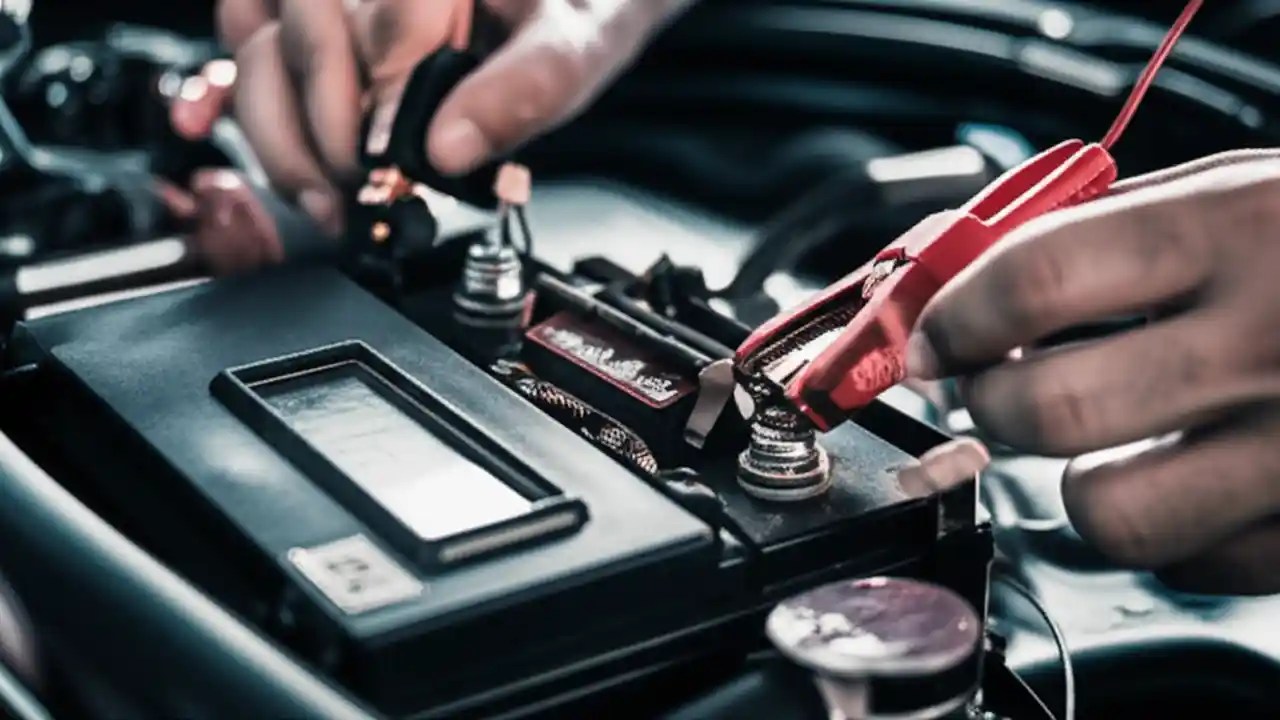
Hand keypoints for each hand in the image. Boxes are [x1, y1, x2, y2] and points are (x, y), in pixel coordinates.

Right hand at [211, 0, 690, 232]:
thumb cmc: (583, 3)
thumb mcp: (583, 39)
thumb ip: (528, 86)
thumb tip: (447, 150)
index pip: (392, 13)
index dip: (389, 93)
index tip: (398, 159)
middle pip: (300, 29)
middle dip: (326, 124)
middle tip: (364, 187)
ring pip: (260, 47)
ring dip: (281, 133)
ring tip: (326, 197)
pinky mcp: (311, 20)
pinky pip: (247, 46)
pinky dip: (234, 96)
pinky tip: (233, 131)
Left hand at [905, 150, 1279, 593]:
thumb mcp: (1243, 192)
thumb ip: (1106, 233)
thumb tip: (964, 282)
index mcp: (1242, 232)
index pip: (1038, 284)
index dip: (953, 318)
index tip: (927, 337)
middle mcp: (1272, 345)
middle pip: (1049, 412)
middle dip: (989, 404)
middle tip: (993, 388)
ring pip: (1105, 514)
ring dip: (1072, 484)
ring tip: (1099, 445)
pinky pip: (1187, 564)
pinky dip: (1167, 531)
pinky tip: (1196, 478)